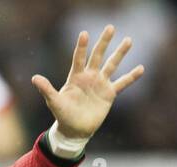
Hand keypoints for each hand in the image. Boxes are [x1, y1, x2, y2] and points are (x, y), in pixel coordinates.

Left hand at [31, 26, 142, 140]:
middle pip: (97, 56)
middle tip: (110, 27)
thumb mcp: (54, 102)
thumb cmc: (63, 115)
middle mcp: (89, 77)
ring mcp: (100, 84)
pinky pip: (122, 83)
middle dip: (103, 42)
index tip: (84, 34)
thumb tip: (34, 78)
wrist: (75, 129)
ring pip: (112, 65)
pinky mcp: (109, 94)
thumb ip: (46, 89)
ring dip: (120, 53)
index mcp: (76, 77)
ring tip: (128, 40)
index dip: (81, 47)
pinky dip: (131, 77)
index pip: (79, 58)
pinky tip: (141, 68)